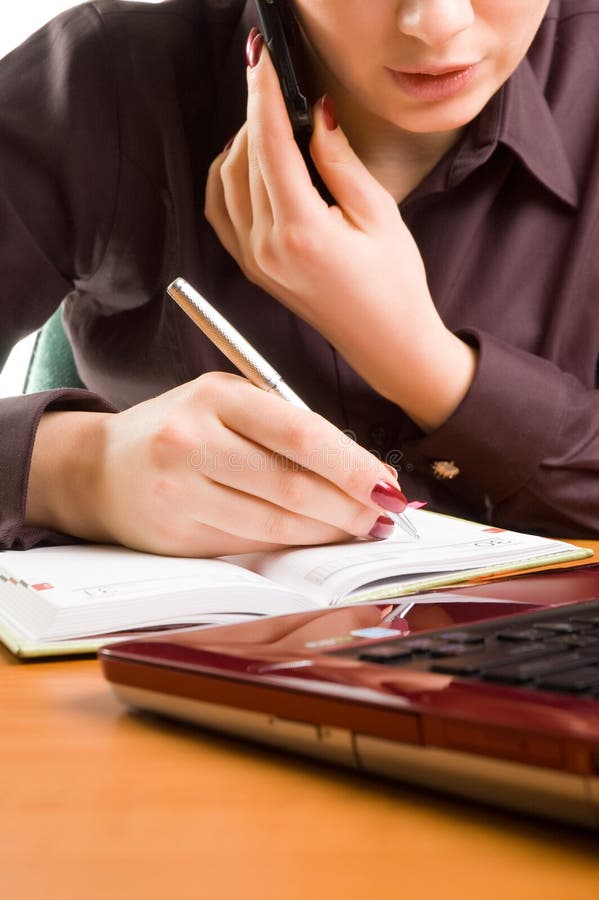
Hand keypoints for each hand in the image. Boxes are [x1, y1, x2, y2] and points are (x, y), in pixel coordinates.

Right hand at [25, 373, 403, 556]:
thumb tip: (361, 475)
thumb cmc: (181, 432)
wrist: (101, 468)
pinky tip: (311, 539)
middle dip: (349, 506)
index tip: (388, 486)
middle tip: (382, 517)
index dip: (353, 465)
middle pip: (292, 482)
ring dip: (325, 531)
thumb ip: (284, 433)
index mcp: (216, 395)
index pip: (301, 432)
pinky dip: (289, 545)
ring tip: (357, 530)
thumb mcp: (225, 408)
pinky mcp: (174, 531)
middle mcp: (192, 438)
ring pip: (274, 521)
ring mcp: (179, 488)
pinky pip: (249, 544)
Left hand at [205, 33, 477, 431]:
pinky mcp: (252, 268)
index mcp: (301, 233)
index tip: (263, 57)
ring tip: (272, 121)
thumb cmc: (394, 285)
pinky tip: (250, 161)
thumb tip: (316, 114)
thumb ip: (339, 161)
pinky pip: (220, 210)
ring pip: (226, 180)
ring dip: (242, 142)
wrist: (386, 343)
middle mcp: (267, 248)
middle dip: (255, 111)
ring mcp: (253, 261)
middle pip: (244, 158)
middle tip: (277, 83)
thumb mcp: (379, 214)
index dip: (263, 93)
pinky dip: (228, 177)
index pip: (269, 145)